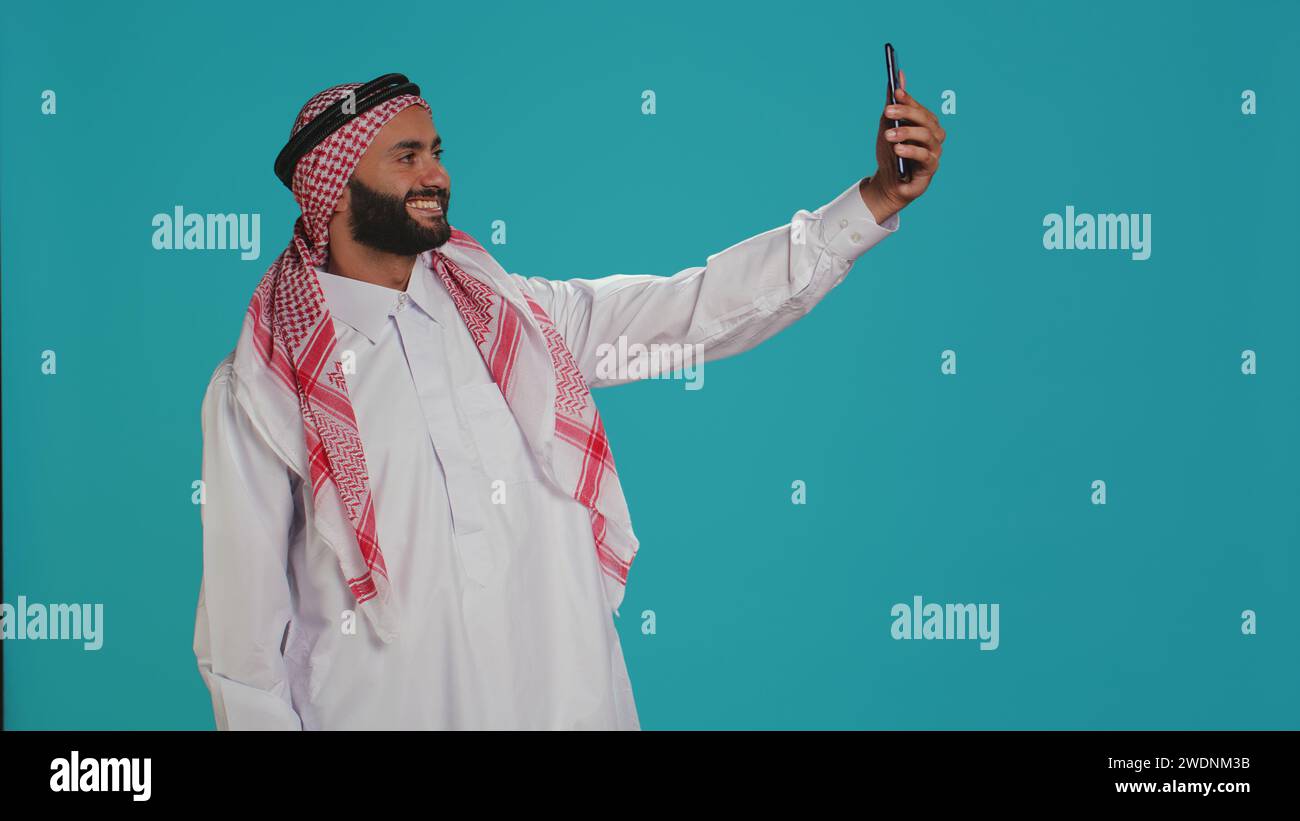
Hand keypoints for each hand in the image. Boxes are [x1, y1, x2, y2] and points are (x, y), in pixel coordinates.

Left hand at [859, 69, 945, 222]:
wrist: (888, 182)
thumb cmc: (891, 153)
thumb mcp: (887, 127)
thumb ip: (894, 104)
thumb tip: (898, 76)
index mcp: (926, 123)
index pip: (920, 108)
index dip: (909, 99)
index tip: (896, 92)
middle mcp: (934, 135)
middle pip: (925, 119)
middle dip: (906, 113)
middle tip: (888, 111)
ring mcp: (935, 151)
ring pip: (926, 136)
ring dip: (906, 133)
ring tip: (889, 135)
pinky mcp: (931, 168)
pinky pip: (925, 156)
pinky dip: (911, 151)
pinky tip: (898, 149)